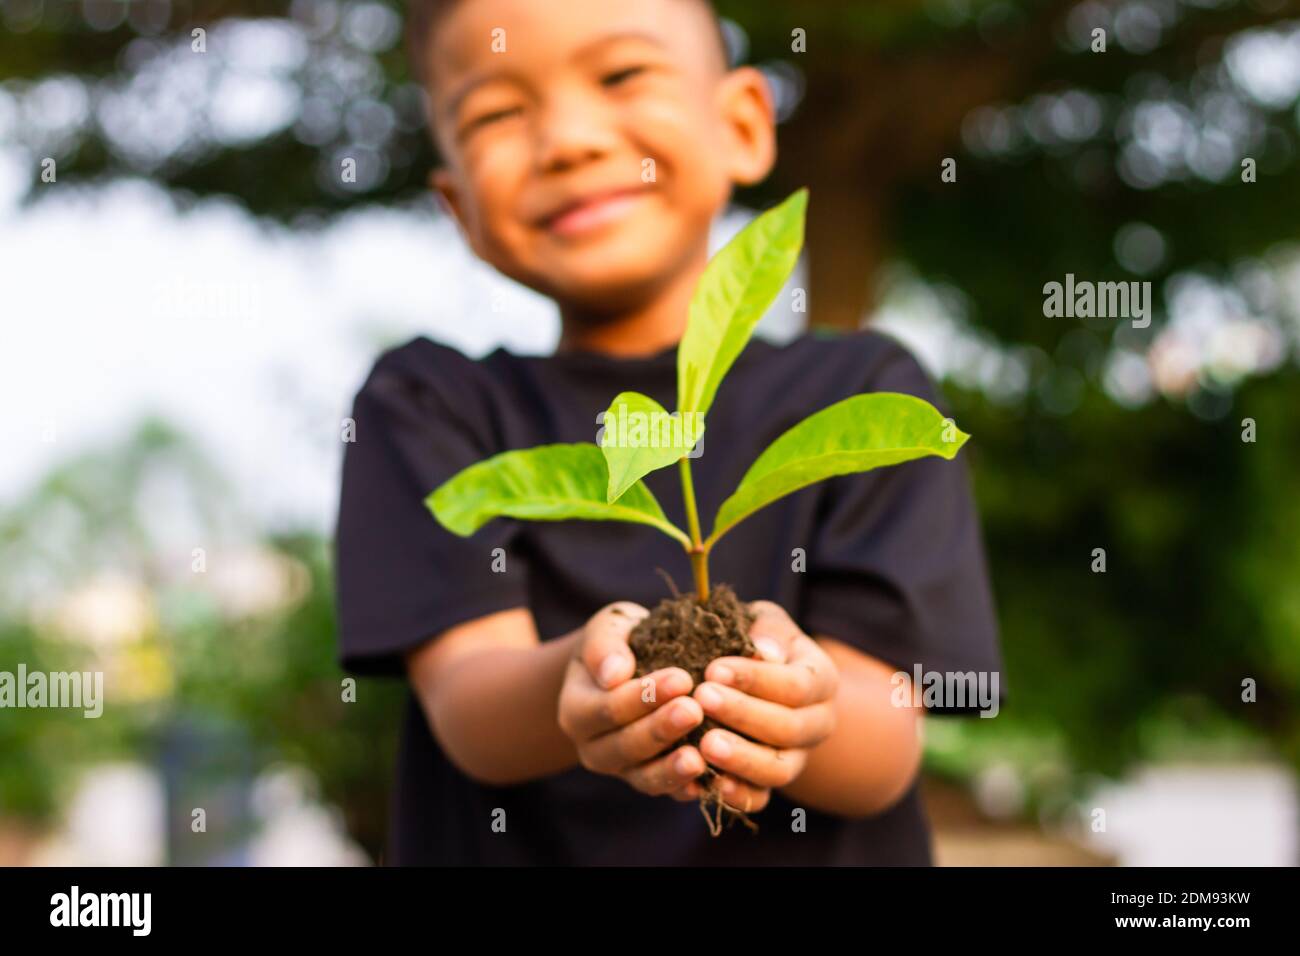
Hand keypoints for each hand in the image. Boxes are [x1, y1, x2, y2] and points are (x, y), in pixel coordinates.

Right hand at [555, 602, 770, 808]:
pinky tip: (709, 780)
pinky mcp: (649, 781)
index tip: (681, 678)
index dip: (642, 697)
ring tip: (700, 757)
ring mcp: (621, 769)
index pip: (606, 709)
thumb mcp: (608, 628)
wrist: (631, 665)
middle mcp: (592, 747)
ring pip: (642, 777)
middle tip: (695, 710)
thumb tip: (613, 674)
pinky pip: (666, 791)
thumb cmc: (621, 641)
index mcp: (576, 709)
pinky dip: (685, 788)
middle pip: (623, 747)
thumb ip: (604, 645)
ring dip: (671, 768)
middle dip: (660, 730)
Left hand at [690, 601, 839, 808]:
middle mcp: (817, 724)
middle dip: (743, 714)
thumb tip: (761, 650)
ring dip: (741, 759)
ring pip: (778, 769)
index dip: (756, 679)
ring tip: (704, 745)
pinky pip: (761, 798)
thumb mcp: (766, 623)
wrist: (765, 682)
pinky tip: (712, 784)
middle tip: (702, 700)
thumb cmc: (760, 642)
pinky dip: (739, 795)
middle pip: (789, 729)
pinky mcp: (770, 783)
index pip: (796, 685)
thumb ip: (766, 631)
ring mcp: (797, 757)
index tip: (714, 668)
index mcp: (822, 680)